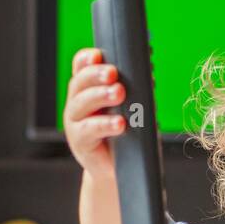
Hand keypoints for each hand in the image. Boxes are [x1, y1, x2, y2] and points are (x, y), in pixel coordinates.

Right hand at [63, 47, 126, 178]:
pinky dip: (105, 125)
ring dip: (101, 96)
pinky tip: (120, 123)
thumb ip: (134, 92)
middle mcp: (77, 102)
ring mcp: (75, 122)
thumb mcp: (129, 109)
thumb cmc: (126, 134)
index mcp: (88, 89)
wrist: (118, 169)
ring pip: (82, 104)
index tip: (98, 54)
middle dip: (96, 75)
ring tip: (119, 92)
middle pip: (80, 83)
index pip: (81, 67)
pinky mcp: (80, 142)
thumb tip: (150, 74)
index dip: (87, 59)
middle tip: (113, 73)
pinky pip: (89, 130)